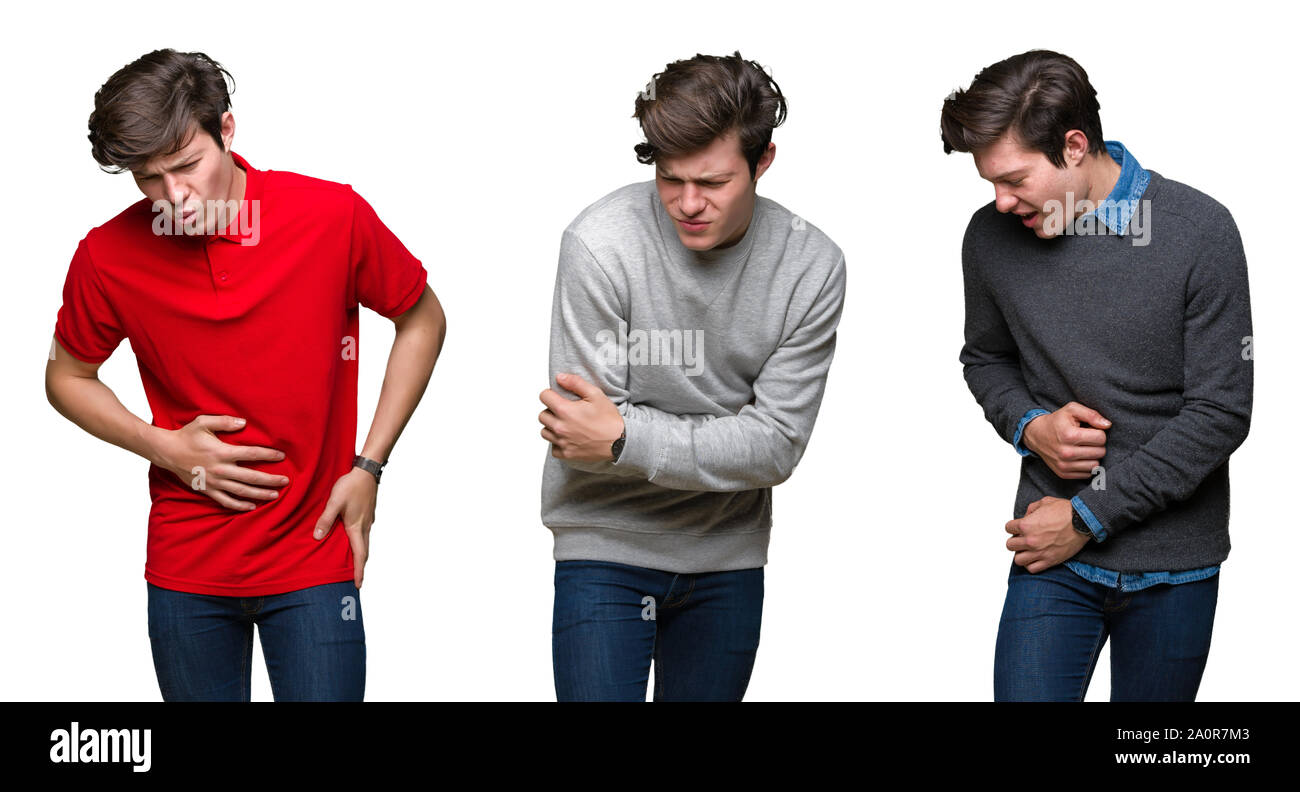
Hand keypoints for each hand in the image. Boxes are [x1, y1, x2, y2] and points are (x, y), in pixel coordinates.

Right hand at [151, 415, 289, 510]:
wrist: (167, 452)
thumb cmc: (187, 436)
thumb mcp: (203, 423)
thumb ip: (224, 421)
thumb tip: (244, 422)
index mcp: (222, 452)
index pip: (251, 454)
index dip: (268, 455)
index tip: (282, 456)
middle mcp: (220, 469)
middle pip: (251, 477)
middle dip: (270, 480)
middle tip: (286, 481)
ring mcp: (214, 482)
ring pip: (241, 491)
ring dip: (260, 494)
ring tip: (275, 495)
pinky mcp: (207, 490)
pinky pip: (225, 501)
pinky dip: (239, 505)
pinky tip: (251, 507)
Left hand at [312, 466, 376, 588]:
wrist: (366, 471)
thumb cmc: (350, 486)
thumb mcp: (334, 503)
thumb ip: (325, 520)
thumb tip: (318, 538)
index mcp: (357, 527)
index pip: (360, 554)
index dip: (359, 571)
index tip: (358, 585)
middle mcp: (365, 526)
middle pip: (364, 551)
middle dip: (361, 566)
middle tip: (356, 579)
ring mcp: (367, 520)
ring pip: (364, 542)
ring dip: (360, 554)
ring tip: (353, 563)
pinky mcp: (366, 514)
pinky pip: (363, 533)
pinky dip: (359, 542)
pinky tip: (351, 540)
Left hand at [538, 372, 624, 461]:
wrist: (619, 442)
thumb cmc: (609, 419)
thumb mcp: (595, 394)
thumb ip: (576, 383)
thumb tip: (559, 378)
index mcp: (565, 410)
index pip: (544, 396)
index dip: (551, 394)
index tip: (559, 397)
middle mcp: (560, 427)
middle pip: (542, 415)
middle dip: (551, 410)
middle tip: (565, 411)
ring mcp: (562, 442)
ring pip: (544, 431)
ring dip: (552, 427)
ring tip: (566, 424)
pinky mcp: (566, 454)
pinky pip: (552, 447)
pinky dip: (558, 443)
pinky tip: (569, 438)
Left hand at [1004, 496, 1089, 572]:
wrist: (1083, 522)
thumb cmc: (1066, 511)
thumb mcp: (1045, 502)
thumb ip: (1032, 509)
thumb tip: (1027, 515)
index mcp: (1026, 525)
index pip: (1008, 528)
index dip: (1013, 527)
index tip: (1018, 528)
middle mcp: (1030, 540)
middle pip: (1010, 545)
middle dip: (1015, 541)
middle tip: (1022, 539)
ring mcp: (1039, 552)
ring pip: (1018, 560)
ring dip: (1021, 554)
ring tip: (1027, 550)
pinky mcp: (1050, 560)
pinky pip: (1032, 569)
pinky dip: (1031, 564)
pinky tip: (1035, 558)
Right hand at [1022, 401, 1110, 478]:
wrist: (1036, 435)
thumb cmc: (1057, 421)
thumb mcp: (1072, 409)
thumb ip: (1091, 414)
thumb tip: (1107, 425)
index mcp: (1069, 435)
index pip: (1101, 438)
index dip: (1098, 432)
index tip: (1090, 430)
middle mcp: (1066, 452)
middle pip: (1100, 452)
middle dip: (1097, 444)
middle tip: (1087, 439)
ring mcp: (1064, 465)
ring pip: (1095, 465)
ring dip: (1093, 456)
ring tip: (1084, 448)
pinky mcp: (1063, 474)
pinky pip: (1087, 474)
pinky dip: (1086, 465)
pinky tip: (1080, 457)